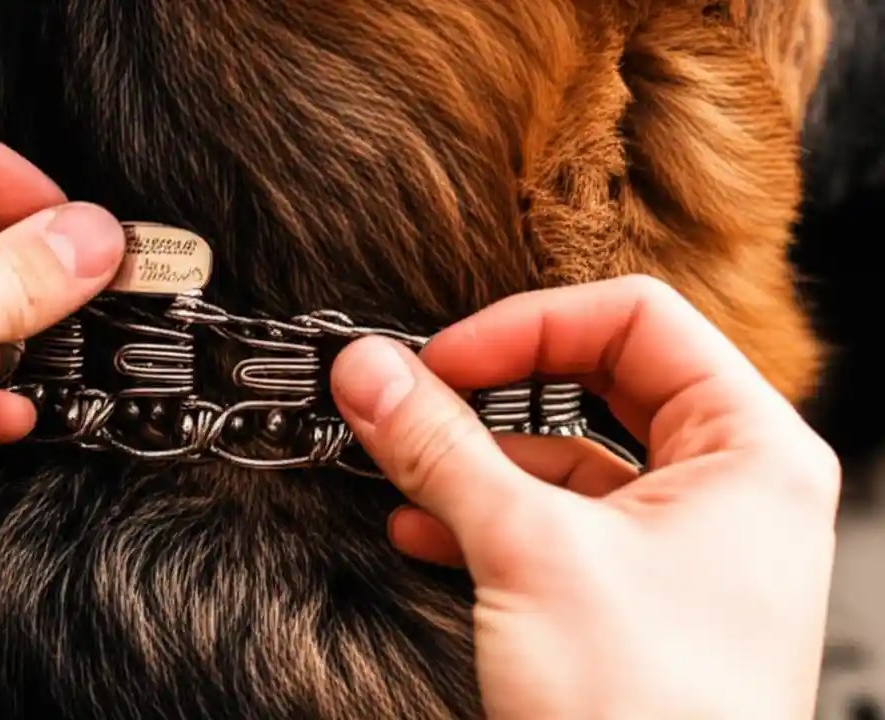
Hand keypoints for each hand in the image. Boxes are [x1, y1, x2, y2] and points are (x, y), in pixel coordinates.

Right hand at [330, 275, 839, 718]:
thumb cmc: (651, 715)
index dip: (527, 327)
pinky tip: (422, 529)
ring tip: (404, 465)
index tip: (442, 359)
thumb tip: (373, 372)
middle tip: (418, 394)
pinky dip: (486, 516)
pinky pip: (555, 521)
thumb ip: (441, 448)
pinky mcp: (634, 593)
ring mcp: (682, 543)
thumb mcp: (529, 553)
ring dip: (477, 458)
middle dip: (496, 389)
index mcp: (750, 449)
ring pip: (567, 455)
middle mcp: (727, 486)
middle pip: (599, 380)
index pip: (634, 320)